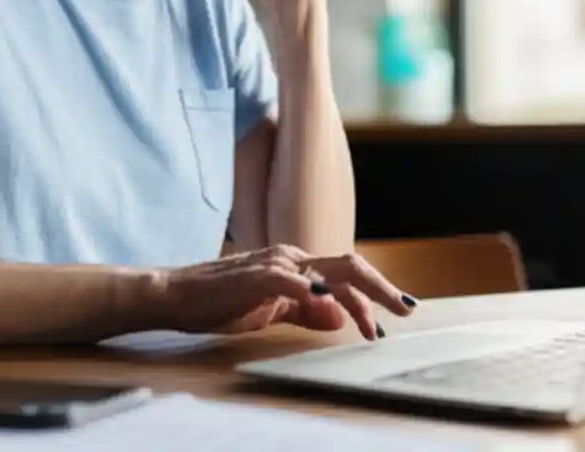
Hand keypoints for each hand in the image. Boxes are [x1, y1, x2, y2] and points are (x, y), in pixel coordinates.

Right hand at [157, 245, 416, 339]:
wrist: (176, 294)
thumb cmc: (220, 302)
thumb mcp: (271, 311)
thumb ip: (304, 312)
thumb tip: (338, 318)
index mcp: (297, 265)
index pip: (346, 275)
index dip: (374, 294)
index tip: (393, 316)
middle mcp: (292, 258)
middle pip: (349, 267)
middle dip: (382, 289)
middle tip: (407, 309)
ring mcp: (275, 264)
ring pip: (330, 275)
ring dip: (357, 301)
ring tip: (374, 326)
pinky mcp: (256, 275)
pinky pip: (291, 281)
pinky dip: (312, 292)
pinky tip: (329, 305)